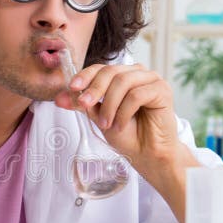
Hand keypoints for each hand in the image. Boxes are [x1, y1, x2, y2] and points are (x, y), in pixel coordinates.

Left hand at [54, 63, 186, 181]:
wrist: (146, 154)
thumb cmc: (126, 135)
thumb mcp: (98, 117)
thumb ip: (82, 105)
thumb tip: (59, 98)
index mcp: (122, 75)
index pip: (101, 68)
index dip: (85, 76)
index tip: (72, 87)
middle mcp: (137, 73)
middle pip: (111, 71)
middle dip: (95, 89)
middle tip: (84, 105)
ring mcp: (152, 80)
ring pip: (123, 81)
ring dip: (110, 105)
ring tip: (106, 124)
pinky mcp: (162, 90)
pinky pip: (137, 95)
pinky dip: (124, 112)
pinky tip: (121, 125)